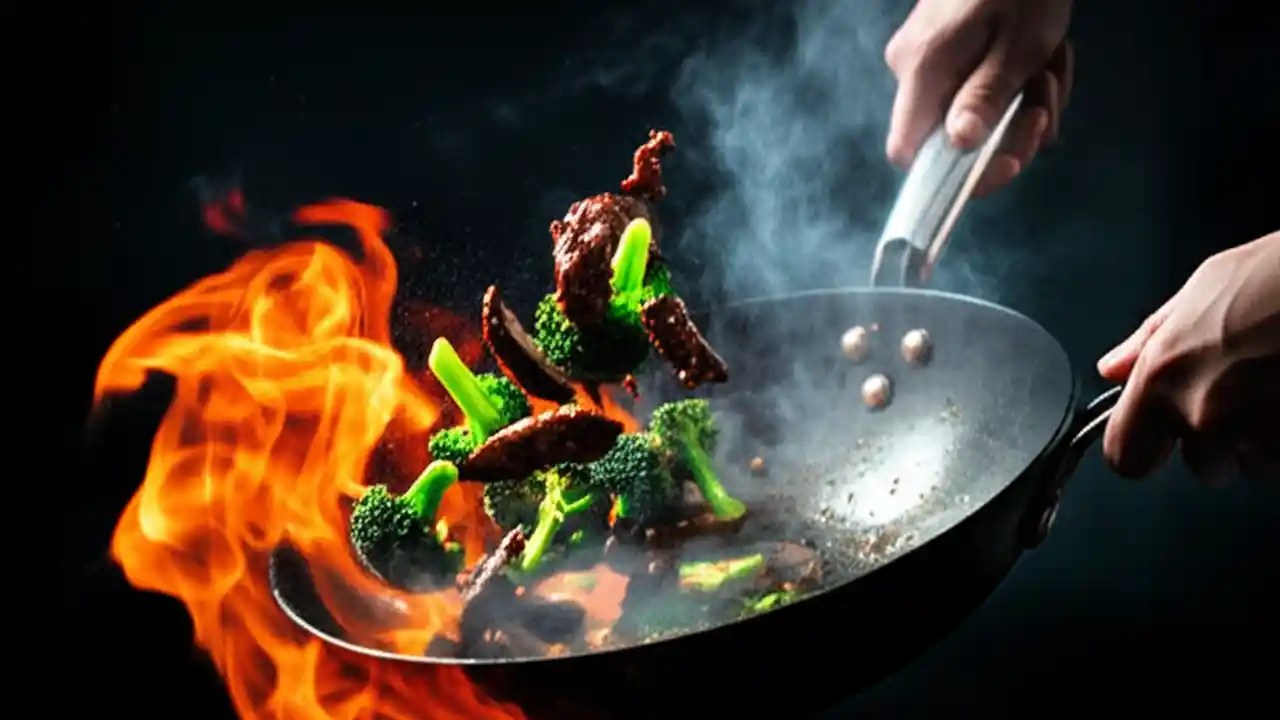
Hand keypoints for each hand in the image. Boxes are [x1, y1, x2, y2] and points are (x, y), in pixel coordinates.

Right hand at [884, 0, 1073, 195]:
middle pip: (956, 135)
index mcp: (921, 70)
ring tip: (1054, 65)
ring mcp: (929, 58)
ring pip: (977, 110)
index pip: (908, 151)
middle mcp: (913, 69)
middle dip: (1013, 128)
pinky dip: (1019, 80)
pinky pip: (981, 85)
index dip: (954, 173)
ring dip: (1027, 101)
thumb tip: (959, 143)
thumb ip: (986, 96)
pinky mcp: (948, 47)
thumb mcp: (1019, 45)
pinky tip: (1045, 56)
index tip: (1007, 163)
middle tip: (1050, 104)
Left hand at [1097, 231, 1279, 482]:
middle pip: (1202, 466)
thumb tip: (1113, 369)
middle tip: (1249, 392)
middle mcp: (1206, 417)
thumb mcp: (1208, 285)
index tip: (1160, 436)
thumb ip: (1152, 338)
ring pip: (1253, 466)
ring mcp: (1262, 440)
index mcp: (1164, 378)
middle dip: (1221, 442)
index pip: (1126, 457)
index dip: (1145, 447)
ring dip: (1266, 440)